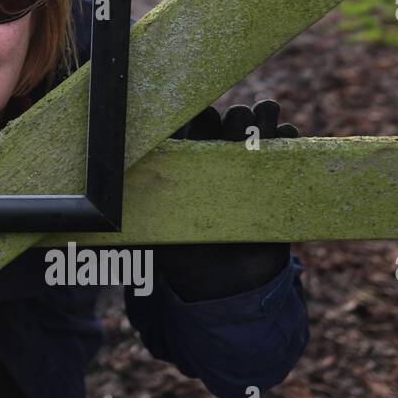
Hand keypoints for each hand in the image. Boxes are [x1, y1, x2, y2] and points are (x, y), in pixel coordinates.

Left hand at [158, 100, 297, 301]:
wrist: (221, 283)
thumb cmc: (181, 250)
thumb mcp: (156, 224)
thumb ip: (142, 206)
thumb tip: (107, 200)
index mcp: (191, 160)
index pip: (196, 125)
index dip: (200, 117)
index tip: (203, 118)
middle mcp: (221, 157)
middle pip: (232, 122)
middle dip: (238, 116)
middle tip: (239, 122)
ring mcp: (252, 166)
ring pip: (261, 130)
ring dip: (265, 116)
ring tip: (267, 113)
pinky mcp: (279, 180)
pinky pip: (288, 151)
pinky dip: (291, 139)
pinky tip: (289, 134)